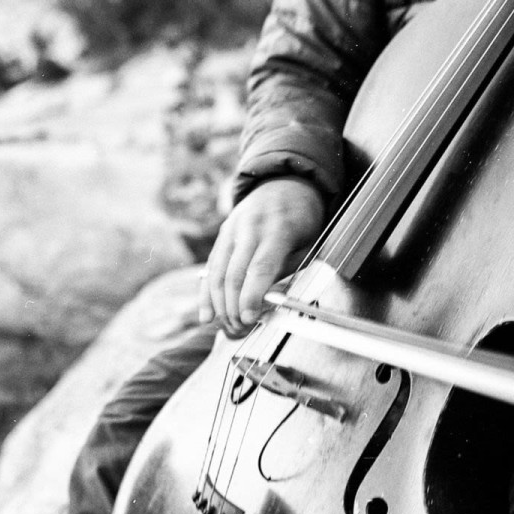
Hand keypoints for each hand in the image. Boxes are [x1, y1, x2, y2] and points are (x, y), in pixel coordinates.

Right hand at [199, 177, 325, 336]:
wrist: (284, 184)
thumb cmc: (301, 218)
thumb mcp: (308, 242)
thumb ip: (288, 270)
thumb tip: (271, 302)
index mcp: (277, 229)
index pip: (260, 267)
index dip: (251, 295)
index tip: (249, 318)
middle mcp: (249, 228)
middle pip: (234, 273)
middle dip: (233, 307)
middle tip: (240, 330)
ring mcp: (231, 230)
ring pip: (218, 272)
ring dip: (219, 305)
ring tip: (228, 328)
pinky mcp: (222, 236)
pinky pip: (211, 268)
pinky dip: (206, 294)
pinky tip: (206, 315)